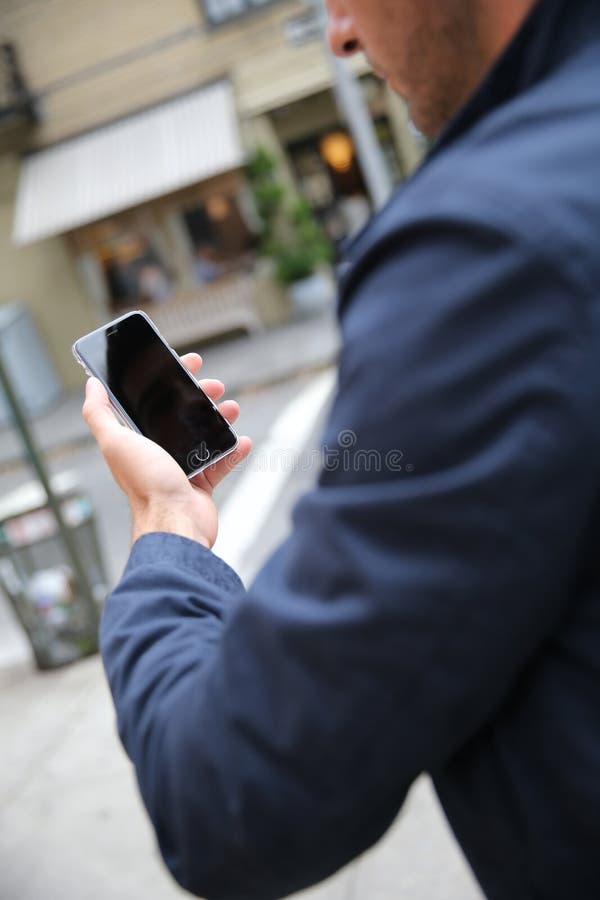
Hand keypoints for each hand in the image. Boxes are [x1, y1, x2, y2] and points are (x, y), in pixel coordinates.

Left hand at [82, 353, 251, 547]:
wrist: (175, 524)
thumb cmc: (146, 485)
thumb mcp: (116, 442)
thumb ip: (99, 414)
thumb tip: (91, 385)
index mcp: (136, 440)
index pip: (151, 401)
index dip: (168, 380)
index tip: (186, 363)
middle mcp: (157, 453)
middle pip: (181, 415)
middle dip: (200, 396)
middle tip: (215, 386)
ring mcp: (181, 468)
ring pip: (204, 436)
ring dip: (220, 419)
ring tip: (232, 408)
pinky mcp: (202, 484)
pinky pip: (221, 462)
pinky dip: (233, 450)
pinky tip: (242, 440)